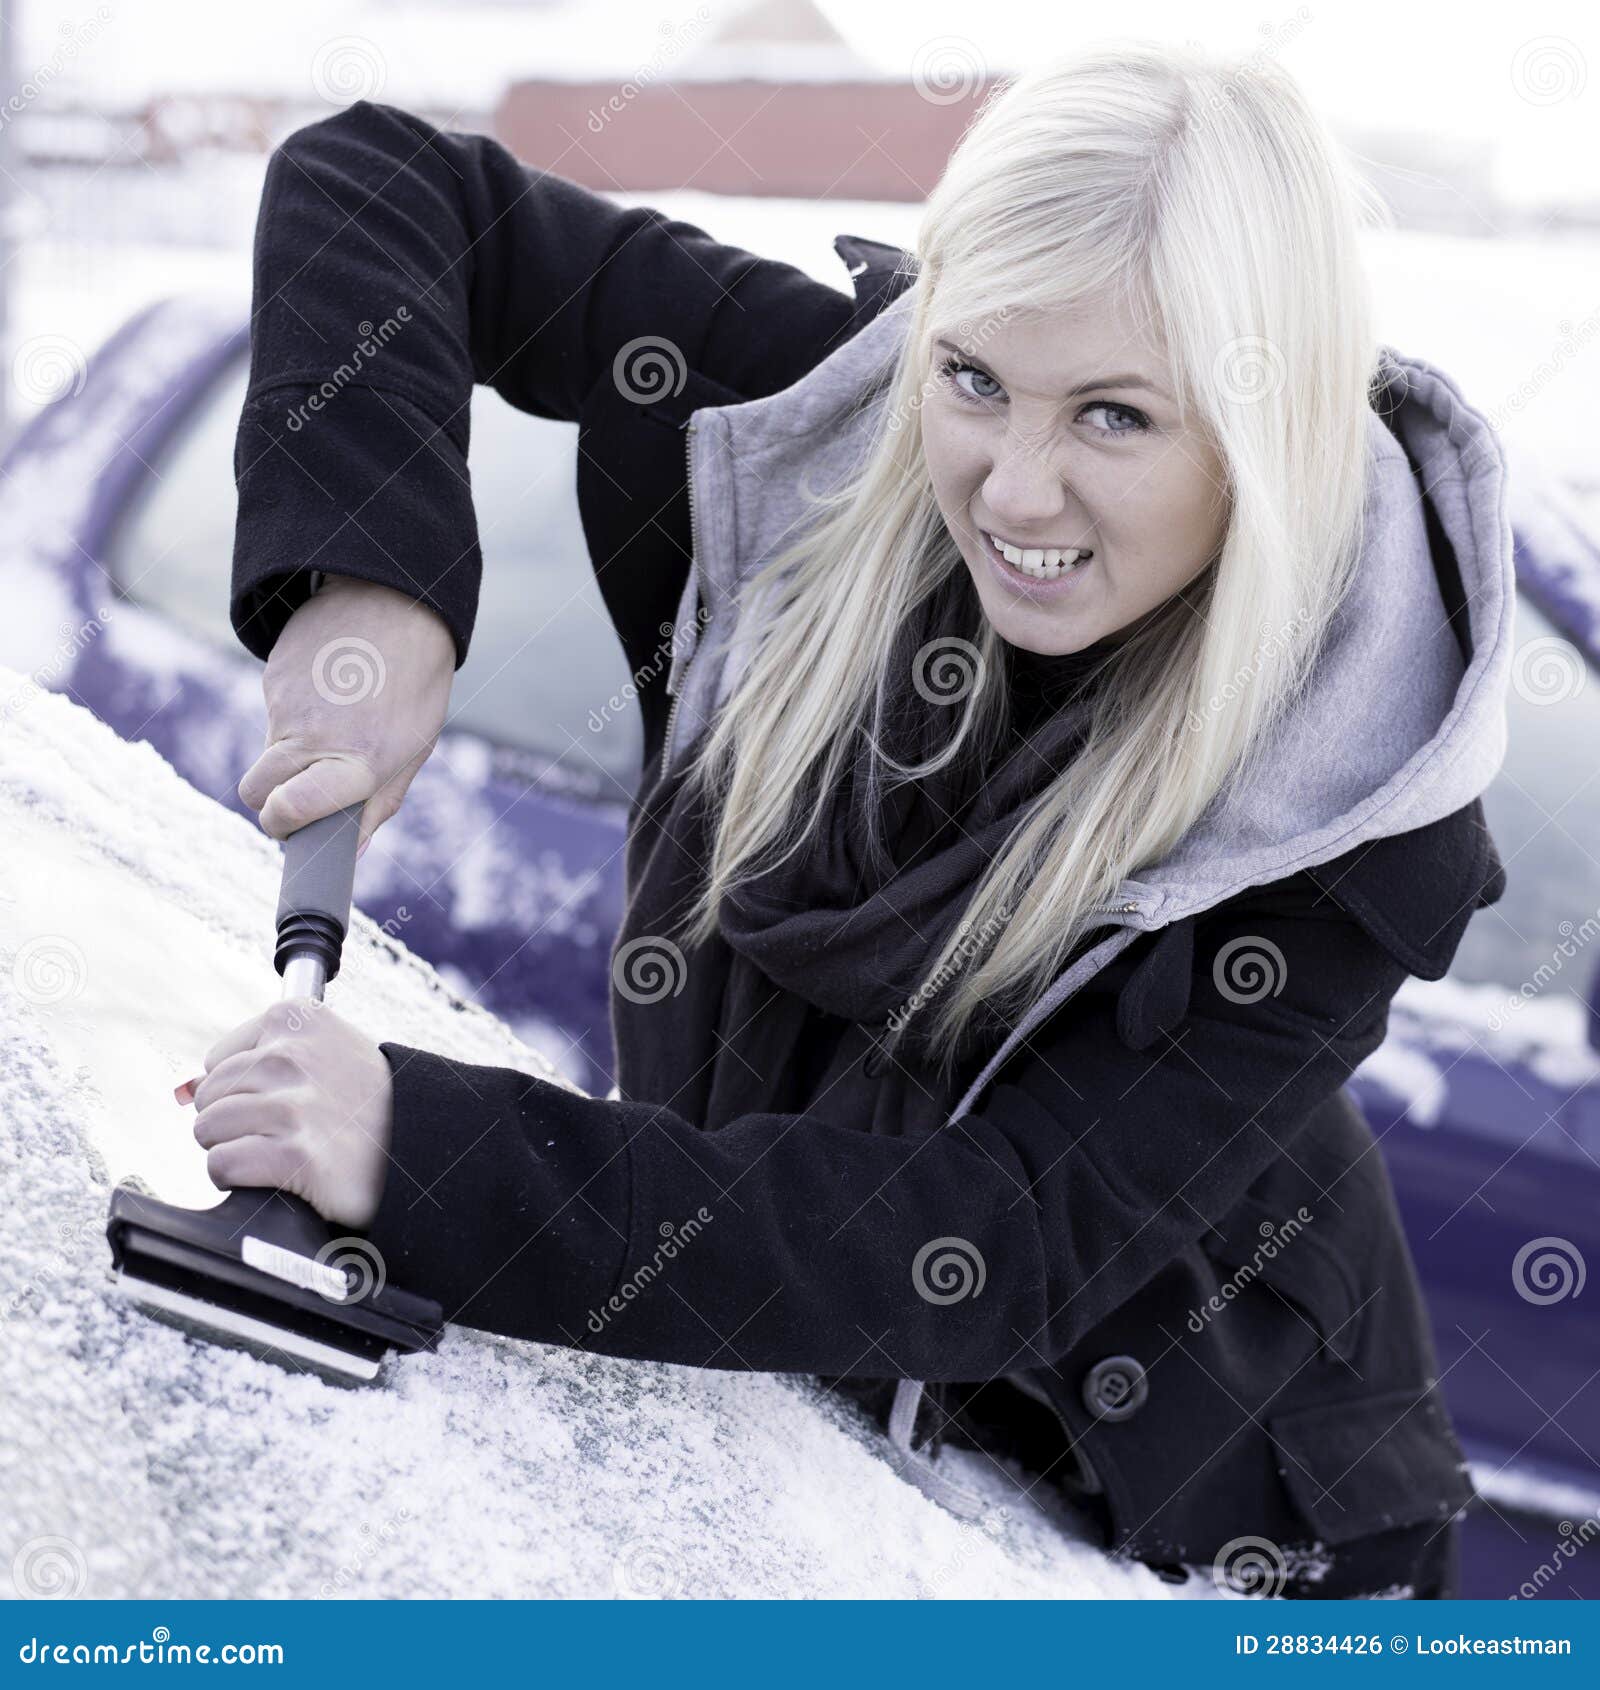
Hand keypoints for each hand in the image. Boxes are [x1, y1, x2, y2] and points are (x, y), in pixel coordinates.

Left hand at [182, 1000, 393, 1228]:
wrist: (421, 1145)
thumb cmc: (367, 1104)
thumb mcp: (323, 1054)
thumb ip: (257, 1059)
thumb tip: (182, 1091)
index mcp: (297, 1018)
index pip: (218, 1060)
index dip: (246, 1090)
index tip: (287, 1099)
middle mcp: (292, 1055)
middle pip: (208, 1095)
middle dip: (236, 1120)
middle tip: (286, 1130)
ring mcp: (293, 1105)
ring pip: (208, 1130)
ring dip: (236, 1149)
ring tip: (281, 1150)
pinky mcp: (294, 1154)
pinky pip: (222, 1164)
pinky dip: (238, 1178)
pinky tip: (275, 1174)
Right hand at [238, 575, 456, 852]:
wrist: (397, 601)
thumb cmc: (415, 685)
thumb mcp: (413, 749)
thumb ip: (380, 804)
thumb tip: (353, 850)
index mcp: (356, 762)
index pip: (289, 810)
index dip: (282, 826)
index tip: (291, 827)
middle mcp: (314, 735)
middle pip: (256, 792)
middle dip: (272, 802)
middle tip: (302, 793)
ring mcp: (286, 704)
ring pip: (265, 752)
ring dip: (290, 753)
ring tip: (337, 723)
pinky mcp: (272, 675)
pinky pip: (273, 713)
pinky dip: (294, 713)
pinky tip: (329, 691)